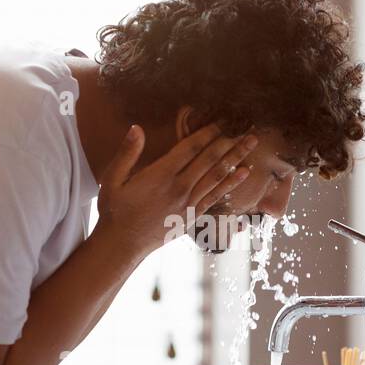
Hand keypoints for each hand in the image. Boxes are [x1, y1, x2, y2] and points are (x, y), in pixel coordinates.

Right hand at [95, 123, 257, 258]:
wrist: (122, 244)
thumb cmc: (115, 211)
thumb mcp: (112, 179)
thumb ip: (127, 153)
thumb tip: (137, 128)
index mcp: (161, 175)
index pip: (190, 148)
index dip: (207, 132)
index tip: (221, 120)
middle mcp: (179, 188)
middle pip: (210, 159)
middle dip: (229, 141)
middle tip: (248, 126)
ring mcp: (188, 203)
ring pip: (217, 175)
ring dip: (236, 157)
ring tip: (252, 143)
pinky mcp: (192, 216)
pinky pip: (216, 196)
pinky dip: (231, 183)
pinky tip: (244, 173)